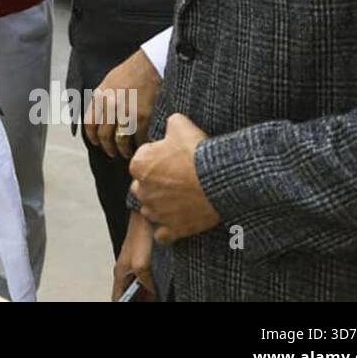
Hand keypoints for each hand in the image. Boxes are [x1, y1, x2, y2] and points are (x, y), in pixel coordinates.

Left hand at [85, 48, 161, 158]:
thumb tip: (101, 116)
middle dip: (108, 147)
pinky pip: (138, 138)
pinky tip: (141, 146)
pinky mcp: (142, 117)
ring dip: (123, 150)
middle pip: (104, 135)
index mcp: (99, 96)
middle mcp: (110, 105)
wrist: (152, 64)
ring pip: (120, 140)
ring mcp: (125, 112)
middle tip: (112, 153)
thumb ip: (103, 99)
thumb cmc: (132, 71)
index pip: (90, 123)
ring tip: (127, 153)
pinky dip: (139, 145)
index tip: (96, 142)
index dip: (93, 136)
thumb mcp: (109, 81)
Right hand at [112, 211, 156, 300]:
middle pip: (129, 294)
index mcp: (120, 273)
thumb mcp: (142, 265)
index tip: (129, 306)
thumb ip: (146, 283)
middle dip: (137, 300)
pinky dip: (152, 286)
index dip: (122, 304)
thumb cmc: (140, 236)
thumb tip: (153, 293)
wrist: (147, 216)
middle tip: (153, 301)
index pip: (117, 298)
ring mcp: (135, 265)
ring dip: (147, 294)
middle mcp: (125, 270)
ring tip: (159, 297)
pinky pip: (147, 279)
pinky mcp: (145, 260)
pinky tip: (162, 290)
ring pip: (139, 287)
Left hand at [129, 113, 221, 243]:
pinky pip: (162, 235)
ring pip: (150, 210)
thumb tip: (171, 122)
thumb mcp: (180, 124)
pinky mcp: (172, 229)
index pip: (141, 161)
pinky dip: (168, 230)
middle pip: (141, 187)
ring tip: (178, 199)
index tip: (172, 157)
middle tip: (175, 178)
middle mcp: (142, 190)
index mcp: (138, 165)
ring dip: (159, 206)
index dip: (156, 158)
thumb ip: (170, 122)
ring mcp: (156, 212)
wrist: (218, 178)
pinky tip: (178, 221)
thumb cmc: (197, 150)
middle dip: (154, 183)